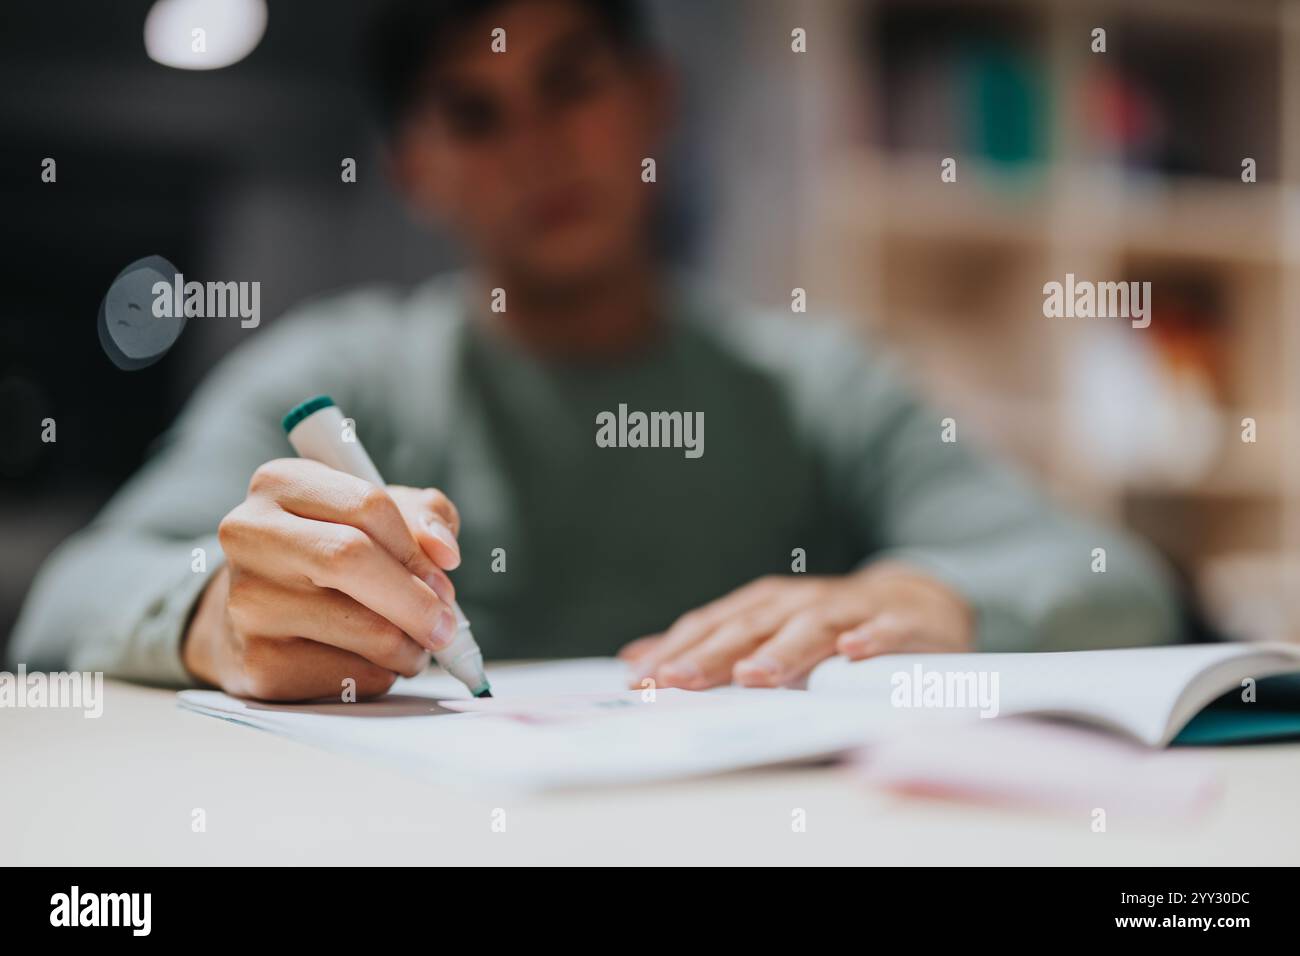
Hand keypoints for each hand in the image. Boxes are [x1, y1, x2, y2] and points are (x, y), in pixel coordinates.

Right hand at [182, 458, 462, 700]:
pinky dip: (381, 676)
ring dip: (408, 646)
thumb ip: (422, 517)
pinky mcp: (255, 662)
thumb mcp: (375, 516)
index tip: (443, 575)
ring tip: (413, 644)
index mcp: (280, 484)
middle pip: (351, 560)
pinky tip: (372, 663)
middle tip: (445, 626)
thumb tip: (444, 551)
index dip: (417, 548)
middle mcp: (250, 536)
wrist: (254, 613)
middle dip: (417, 601)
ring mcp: (246, 602)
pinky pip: (347, 677)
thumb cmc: (328, 552)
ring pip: (362, 629)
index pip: (368, 506)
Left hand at [619, 563, 973, 689]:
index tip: (643, 680)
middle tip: (679, 681)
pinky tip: (854, 651)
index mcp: (765, 605)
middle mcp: (801, 602)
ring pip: (812, 628)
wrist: (917, 602)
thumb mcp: (765, 630)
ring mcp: (850, 609)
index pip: (713, 626)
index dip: (677, 650)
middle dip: (713, 654)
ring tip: (752, 676)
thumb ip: (705, 647)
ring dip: (782, 650)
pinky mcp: (900, 622)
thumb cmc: (828, 625)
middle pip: (752, 628)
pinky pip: (885, 629)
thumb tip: (634, 659)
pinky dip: (871, 638)